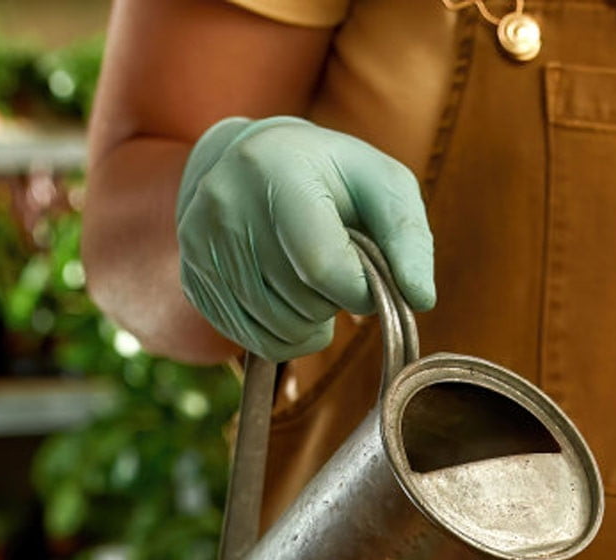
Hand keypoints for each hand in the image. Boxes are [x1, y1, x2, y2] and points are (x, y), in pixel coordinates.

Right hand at [175, 115, 435, 361]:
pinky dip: (286, 334)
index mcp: (274, 172)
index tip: (365, 274)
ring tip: (310, 277)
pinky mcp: (195, 282)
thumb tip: (420, 299)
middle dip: (334, 300)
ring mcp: (200, 247)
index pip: (322, 268)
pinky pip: (256, 342)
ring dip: (312, 321)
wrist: (251, 161)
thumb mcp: (384, 187)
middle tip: (332, 263)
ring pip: (280, 331)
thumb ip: (409, 239)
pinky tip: (288, 296)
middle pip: (303, 305)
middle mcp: (223, 206)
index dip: (358, 289)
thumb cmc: (333, 177)